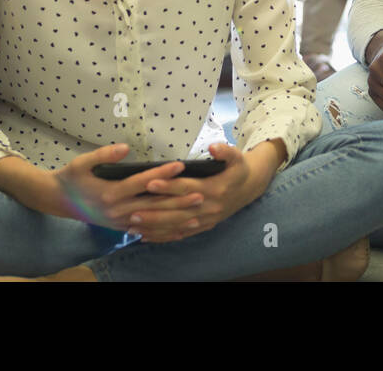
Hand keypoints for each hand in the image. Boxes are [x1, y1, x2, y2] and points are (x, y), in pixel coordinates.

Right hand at [52, 143, 206, 241]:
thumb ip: (104, 155)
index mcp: (111, 193)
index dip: (162, 174)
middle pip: (153, 205)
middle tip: (200, 194)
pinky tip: (179, 229)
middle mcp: (118, 210)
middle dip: (178, 200)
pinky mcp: (121, 227)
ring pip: (153, 221)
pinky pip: (147, 231)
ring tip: (196, 213)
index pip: (142, 182)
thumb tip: (125, 148)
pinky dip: (164, 231)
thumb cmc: (72, 178)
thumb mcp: (82, 162)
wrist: (58, 201)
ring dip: (176, 218)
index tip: (180, 165)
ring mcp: (120, 222)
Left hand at [139, 142, 270, 239]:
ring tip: (133, 225)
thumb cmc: (238, 169)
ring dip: (154, 227)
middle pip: (177, 211)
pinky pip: (181, 234)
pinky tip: (146, 237)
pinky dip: (163, 236)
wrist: (250, 187)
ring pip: (176, 225)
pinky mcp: (203, 226)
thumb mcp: (237, 156)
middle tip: (132, 212)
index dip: (168, 186)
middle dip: (154, 212)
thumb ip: (225, 151)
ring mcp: (205, 219)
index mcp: (214, 188)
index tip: (149, 183)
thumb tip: (213, 146)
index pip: (186, 187)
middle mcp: (208, 206)